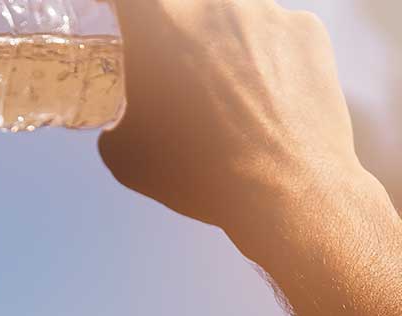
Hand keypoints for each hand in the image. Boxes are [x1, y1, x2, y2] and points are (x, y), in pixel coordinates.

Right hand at [99, 0, 363, 246]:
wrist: (286, 191)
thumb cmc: (199, 172)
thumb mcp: (125, 154)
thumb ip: (114, 116)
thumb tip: (122, 112)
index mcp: (159, 23)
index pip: (127, 1)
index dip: (117, 14)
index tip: (116, 28)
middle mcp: (213, 3)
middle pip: (181, 8)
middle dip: (170, 35)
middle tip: (170, 75)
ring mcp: (267, 11)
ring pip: (228, 18)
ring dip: (217, 45)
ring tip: (222, 97)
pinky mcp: (305, 29)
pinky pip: (271, 32)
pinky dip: (261, 58)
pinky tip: (260, 100)